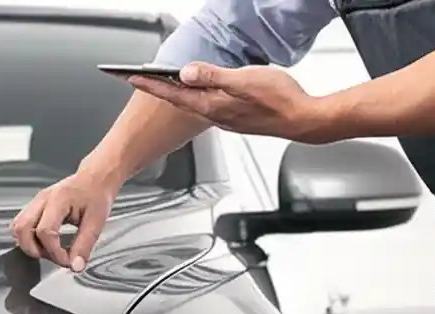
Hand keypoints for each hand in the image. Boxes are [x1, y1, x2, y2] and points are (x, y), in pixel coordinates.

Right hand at [10, 171, 118, 271]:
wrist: (95, 179)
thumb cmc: (97, 194)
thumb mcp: (97, 222)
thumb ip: (84, 245)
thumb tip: (75, 266)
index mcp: (59, 199)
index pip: (45, 232)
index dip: (54, 252)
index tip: (67, 260)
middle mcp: (42, 199)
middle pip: (21, 229)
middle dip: (35, 250)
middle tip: (55, 256)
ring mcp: (36, 202)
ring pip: (17, 227)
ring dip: (29, 244)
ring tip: (50, 250)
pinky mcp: (35, 207)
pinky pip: (22, 225)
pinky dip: (30, 238)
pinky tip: (46, 242)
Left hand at [128, 62, 335, 143]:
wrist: (302, 120)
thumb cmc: (279, 100)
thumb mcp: (243, 80)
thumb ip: (213, 76)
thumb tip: (186, 72)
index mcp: (212, 105)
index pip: (173, 93)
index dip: (151, 84)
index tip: (131, 77)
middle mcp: (214, 114)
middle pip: (177, 100)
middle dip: (155, 89)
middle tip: (137, 80)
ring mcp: (224, 117)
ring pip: (191, 104)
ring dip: (174, 94)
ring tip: (159, 84)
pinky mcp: (235, 117)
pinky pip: (206, 106)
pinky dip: (194, 98)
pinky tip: (197, 93)